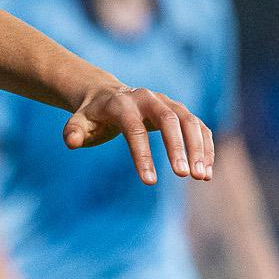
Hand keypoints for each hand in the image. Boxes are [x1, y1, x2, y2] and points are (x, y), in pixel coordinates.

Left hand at [63, 82, 215, 186]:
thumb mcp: (78, 122)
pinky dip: (206, 146)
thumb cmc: (92, 116)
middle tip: (185, 175)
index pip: (134, 129)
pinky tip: (207, 171)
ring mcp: (167, 103)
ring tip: (202, 177)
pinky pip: (199, 127)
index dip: (142, 155)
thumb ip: (74, 131)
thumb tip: (71, 141)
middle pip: (170, 120)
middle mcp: (149, 99)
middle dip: (179, 147)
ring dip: (199, 148)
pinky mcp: (179, 111)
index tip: (149, 182)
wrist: (106, 95)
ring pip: (190, 121)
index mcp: (122, 103)